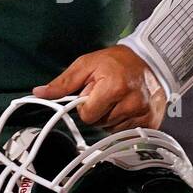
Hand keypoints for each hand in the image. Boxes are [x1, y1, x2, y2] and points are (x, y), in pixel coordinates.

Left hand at [33, 44, 165, 131]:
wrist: (149, 60)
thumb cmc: (115, 61)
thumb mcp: (85, 65)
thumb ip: (63, 83)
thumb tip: (39, 92)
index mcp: (113, 87)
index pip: (87, 115)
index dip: (84, 105)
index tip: (91, 93)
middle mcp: (132, 103)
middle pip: (100, 124)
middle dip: (98, 111)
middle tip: (106, 93)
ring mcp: (144, 114)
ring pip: (113, 130)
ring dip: (111, 117)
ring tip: (117, 99)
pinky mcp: (152, 122)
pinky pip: (128, 132)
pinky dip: (124, 122)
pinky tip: (127, 107)